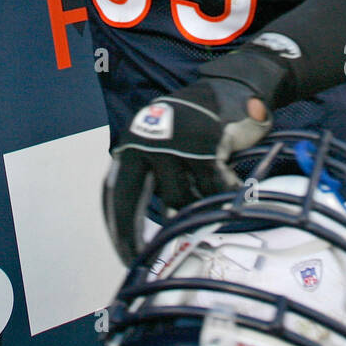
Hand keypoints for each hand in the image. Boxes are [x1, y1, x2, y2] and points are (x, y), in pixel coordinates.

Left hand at [104, 71, 271, 263]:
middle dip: (135, 233)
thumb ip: (153, 178)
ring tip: (206, 193)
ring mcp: (174, 144)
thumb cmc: (193, 126)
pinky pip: (211, 189)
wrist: (230, 89)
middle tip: (146, 256)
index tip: (128, 255)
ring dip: (194, 206)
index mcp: (132, 145)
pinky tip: (229, 184)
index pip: (115, 193)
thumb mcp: (163, 144)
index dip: (119, 228)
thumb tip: (150, 228)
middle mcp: (146, 143)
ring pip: (180, 200)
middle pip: (131, 200)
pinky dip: (223, 192)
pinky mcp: (205, 147)